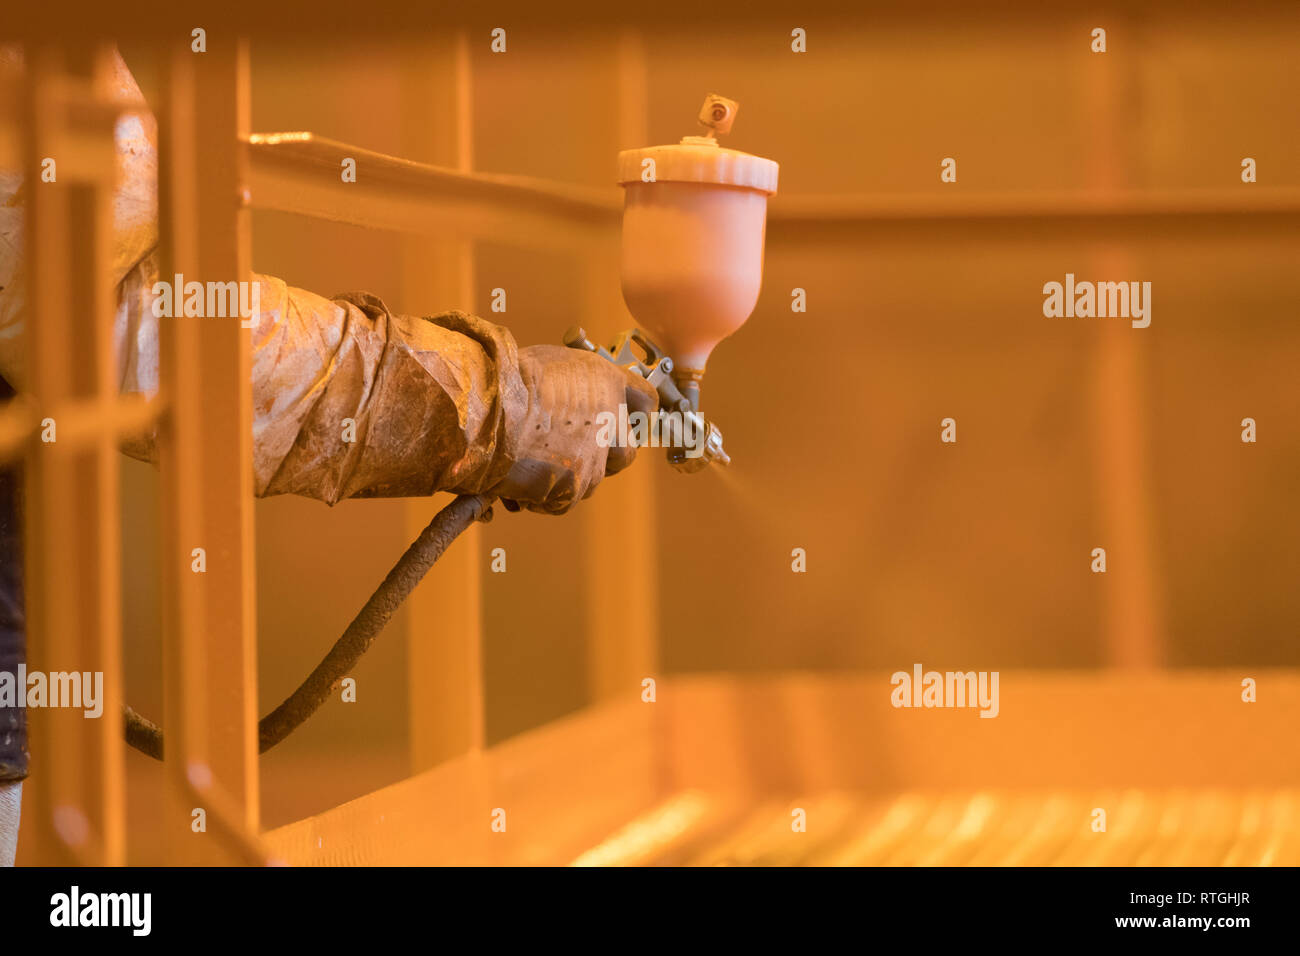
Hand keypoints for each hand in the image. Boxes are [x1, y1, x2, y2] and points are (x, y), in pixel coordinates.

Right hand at [492, 345, 658, 513]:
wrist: (485, 409)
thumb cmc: (506, 379)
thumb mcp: (548, 363)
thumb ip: (570, 384)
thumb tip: (566, 396)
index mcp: (607, 380)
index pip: (645, 400)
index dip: (637, 415)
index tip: (629, 424)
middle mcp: (610, 418)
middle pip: (625, 452)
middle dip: (605, 458)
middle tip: (575, 455)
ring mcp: (595, 455)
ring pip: (591, 480)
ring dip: (568, 478)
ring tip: (532, 464)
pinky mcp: (574, 485)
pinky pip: (564, 500)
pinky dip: (545, 497)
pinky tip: (521, 481)